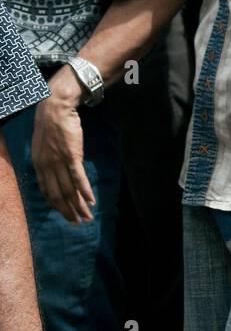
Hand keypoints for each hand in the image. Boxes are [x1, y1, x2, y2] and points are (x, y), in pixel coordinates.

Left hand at [31, 87, 94, 224]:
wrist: (55, 107)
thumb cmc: (51, 123)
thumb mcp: (42, 144)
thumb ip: (46, 159)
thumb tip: (53, 170)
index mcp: (38, 165)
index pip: (46, 191)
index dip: (56, 205)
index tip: (65, 214)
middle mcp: (47, 166)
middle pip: (58, 195)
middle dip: (68, 211)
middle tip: (77, 223)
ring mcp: (59, 162)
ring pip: (69, 190)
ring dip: (79, 206)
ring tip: (87, 217)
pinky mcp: (72, 156)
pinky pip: (78, 178)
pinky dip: (85, 192)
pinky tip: (91, 201)